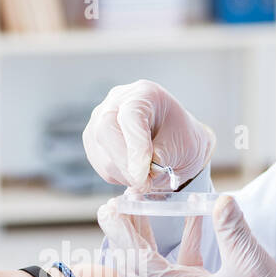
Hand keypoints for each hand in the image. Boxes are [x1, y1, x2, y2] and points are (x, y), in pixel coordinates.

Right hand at [82, 79, 215, 193]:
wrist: (174, 144)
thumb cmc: (181, 139)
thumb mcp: (182, 147)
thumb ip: (161, 157)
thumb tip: (140, 173)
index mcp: (144, 93)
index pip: (131, 115)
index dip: (135, 146)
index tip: (143, 174)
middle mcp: (117, 101)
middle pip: (106, 130)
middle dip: (125, 163)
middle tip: (144, 184)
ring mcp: (100, 119)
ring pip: (101, 152)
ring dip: (124, 173)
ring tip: (146, 177)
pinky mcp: (93, 140)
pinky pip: (99, 164)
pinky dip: (118, 176)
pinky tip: (135, 172)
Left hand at [96, 191, 275, 276]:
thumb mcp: (252, 263)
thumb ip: (232, 229)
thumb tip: (221, 199)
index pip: (140, 261)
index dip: (123, 233)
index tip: (109, 210)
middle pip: (138, 265)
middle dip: (125, 234)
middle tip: (114, 205)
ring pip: (154, 267)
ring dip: (147, 238)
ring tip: (140, 207)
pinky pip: (178, 269)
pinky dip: (181, 243)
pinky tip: (192, 218)